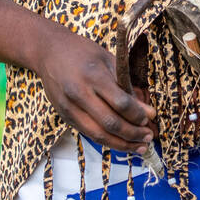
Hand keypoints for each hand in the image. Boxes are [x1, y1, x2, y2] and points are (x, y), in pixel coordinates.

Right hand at [34, 25, 156, 153]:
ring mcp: (69, 107)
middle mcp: (79, 94)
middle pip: (110, 122)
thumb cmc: (82, 52)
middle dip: (133, 133)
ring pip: (98, 134)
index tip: (150, 117)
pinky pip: (88, 133)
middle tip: (148, 136)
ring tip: (139, 147)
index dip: (137, 114)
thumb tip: (145, 108)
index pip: (120, 102)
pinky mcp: (64, 116)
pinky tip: (121, 143)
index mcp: (93, 76)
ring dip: (121, 144)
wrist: (49, 52)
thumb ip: (126, 84)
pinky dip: (107, 141)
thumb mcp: (108, 59)